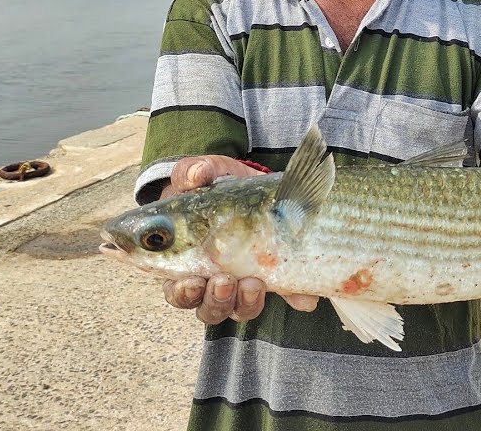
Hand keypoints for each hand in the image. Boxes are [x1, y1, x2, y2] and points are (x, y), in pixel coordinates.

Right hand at [159, 155, 319, 321]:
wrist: (258, 185)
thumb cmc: (221, 184)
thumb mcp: (207, 173)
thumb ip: (193, 172)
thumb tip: (194, 177)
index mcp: (188, 261)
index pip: (177, 290)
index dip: (182, 292)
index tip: (193, 281)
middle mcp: (215, 280)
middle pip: (208, 308)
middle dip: (215, 300)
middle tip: (225, 282)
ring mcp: (248, 282)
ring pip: (241, 309)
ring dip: (246, 302)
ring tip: (254, 283)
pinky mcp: (279, 277)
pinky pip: (288, 296)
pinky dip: (296, 298)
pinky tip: (303, 296)